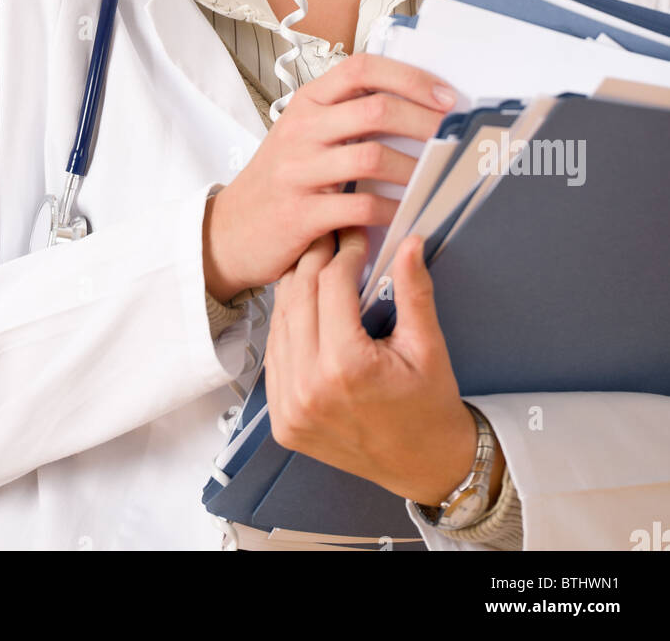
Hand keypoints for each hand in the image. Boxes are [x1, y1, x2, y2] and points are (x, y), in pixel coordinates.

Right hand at [203, 52, 456, 301]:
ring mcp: (298, 170)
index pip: (361, 69)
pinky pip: (360, 206)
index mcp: (307, 103)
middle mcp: (301, 129)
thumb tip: (418, 109)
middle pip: (375, 110)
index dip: (409, 77)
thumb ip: (346, 118)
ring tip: (437, 178)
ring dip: (415, 169)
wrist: (231, 230)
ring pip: (372, 156)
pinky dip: (393, 209)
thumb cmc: (280, 180)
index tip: (445, 97)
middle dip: (424, 122)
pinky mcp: (300, 213)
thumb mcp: (304, 136)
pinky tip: (408, 213)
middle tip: (453, 139)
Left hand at [264, 228, 504, 505]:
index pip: (332, 285)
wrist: (422, 466)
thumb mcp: (427, 345)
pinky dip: (287, 325)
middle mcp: (309, 388)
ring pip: (280, 323)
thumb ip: (413, 290)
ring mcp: (289, 408)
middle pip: (299, 297)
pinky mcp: (281, 421)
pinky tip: (305, 307)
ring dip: (296, 289)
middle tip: (330, 239)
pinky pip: (275, 355)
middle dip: (315, 260)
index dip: (345, 252)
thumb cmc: (429, 405)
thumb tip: (409, 242)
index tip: (357, 237)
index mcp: (347, 367)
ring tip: (316, 265)